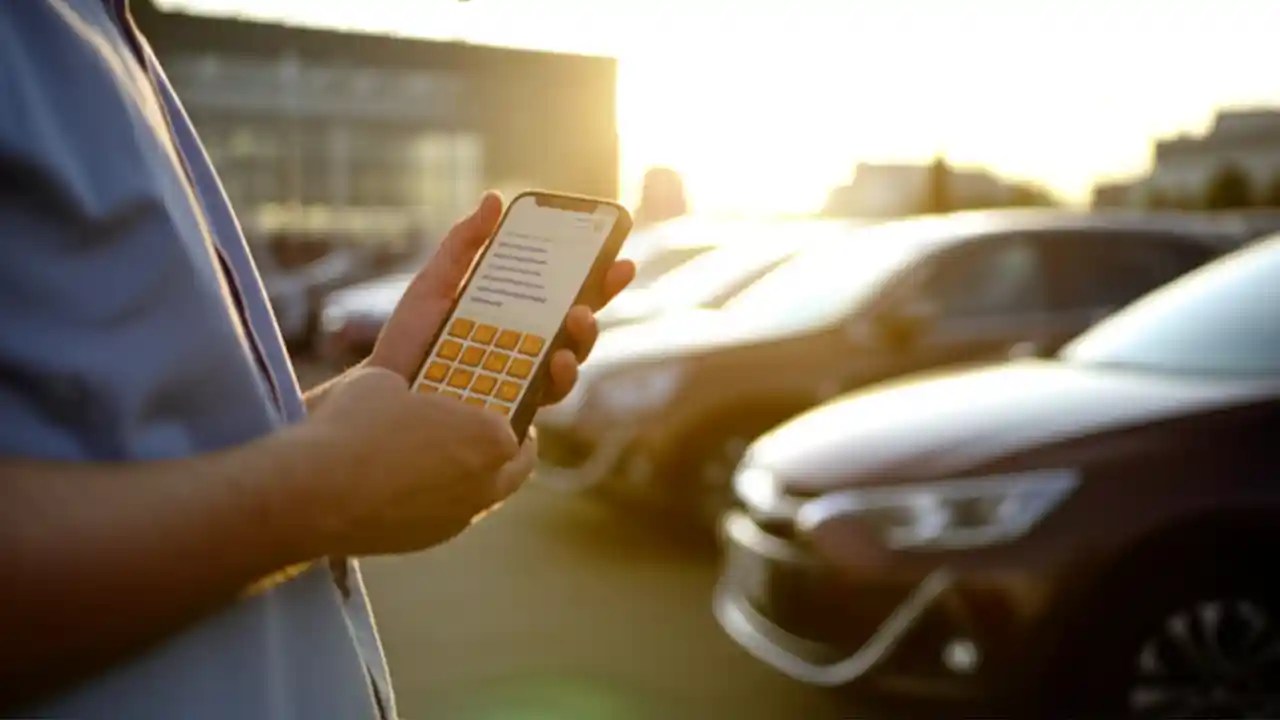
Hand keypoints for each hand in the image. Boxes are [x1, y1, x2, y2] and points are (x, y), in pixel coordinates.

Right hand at [284, 367, 535, 555]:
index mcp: (491, 438)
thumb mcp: (384, 382)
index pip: (516, 428)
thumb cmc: (357, 425)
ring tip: (450, 463)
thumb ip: (412, 390)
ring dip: (477, 480)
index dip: (504, 417)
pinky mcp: (430, 541)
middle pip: (515, 469)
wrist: (316, 493)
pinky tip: (415, 489)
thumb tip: (404, 392)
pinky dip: (443, 502)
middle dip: (507, 453)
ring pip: (484, 498)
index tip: (490, 410)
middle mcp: (487, 483)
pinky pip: (450, 517)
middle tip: (489, 439)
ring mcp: (460, 517)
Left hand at [366, 191, 634, 404]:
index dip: (598, 277)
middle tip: (611, 276)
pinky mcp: (514, 413)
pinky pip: (547, 396)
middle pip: (578, 326)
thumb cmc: (409, 340)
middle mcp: (527, 350)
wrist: (383, 392)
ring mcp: (523, 381)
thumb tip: (494, 198)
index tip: (618, 256)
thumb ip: (464, 245)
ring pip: (570, 361)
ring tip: (579, 317)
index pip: (566, 294)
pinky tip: (555, 362)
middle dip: (601, 299)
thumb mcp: (435, 284)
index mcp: (516, 315)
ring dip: (584, 337)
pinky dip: (558, 377)